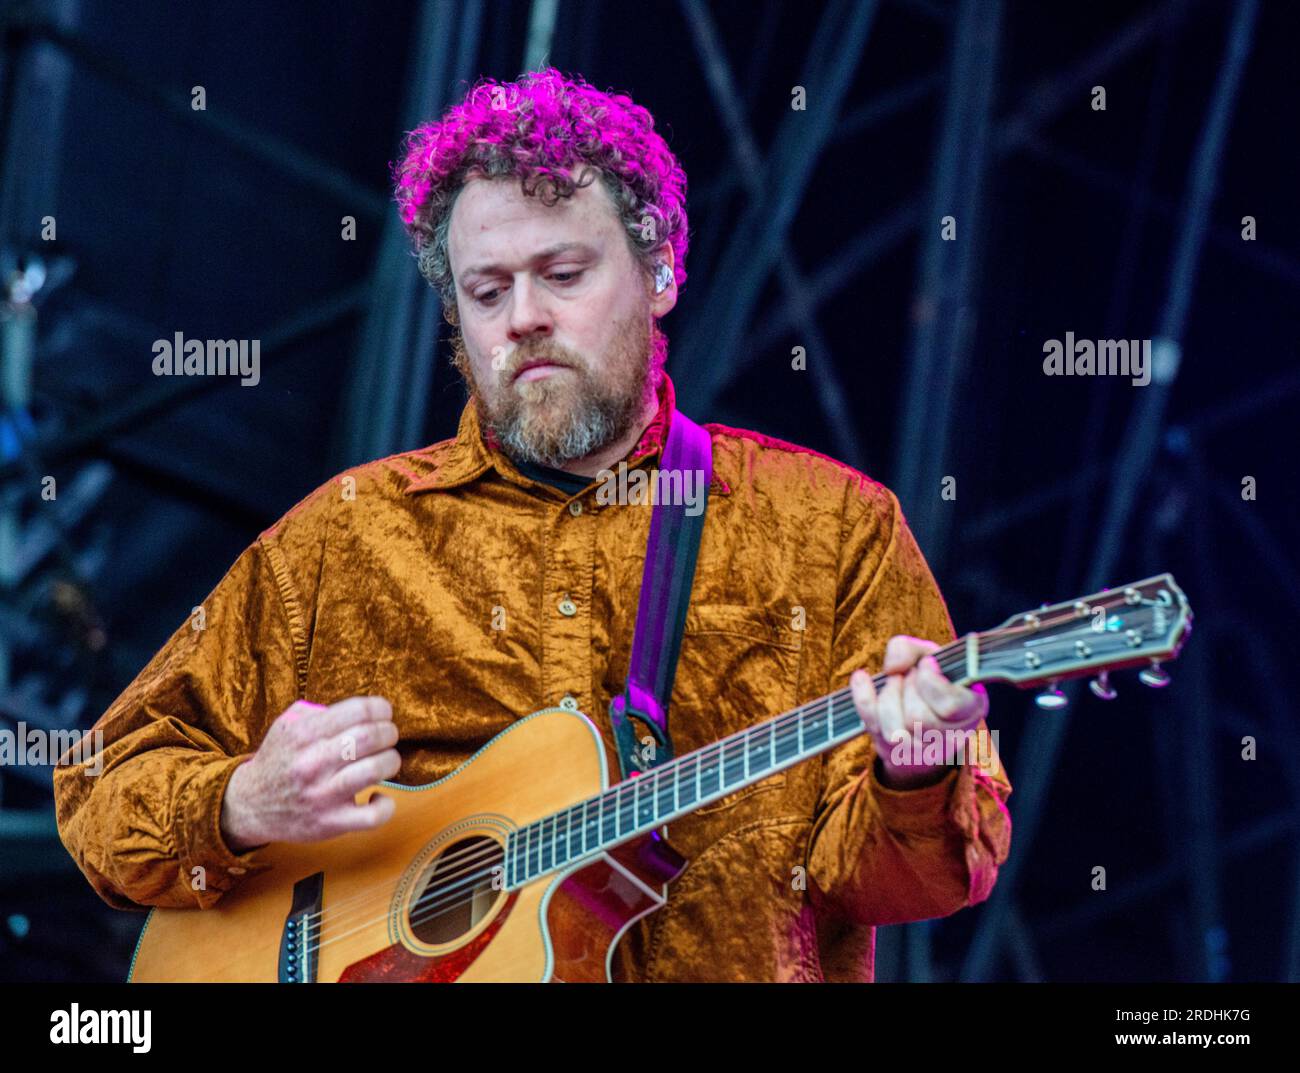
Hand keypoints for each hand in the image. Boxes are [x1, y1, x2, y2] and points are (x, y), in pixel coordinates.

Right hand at [220, 696, 400, 850]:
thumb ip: (318, 711)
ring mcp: (322, 795)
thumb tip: (359, 708)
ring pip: (375, 770)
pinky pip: (372, 816)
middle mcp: (312, 762)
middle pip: (371, 737)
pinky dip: (385, 805)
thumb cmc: (279, 761)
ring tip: (385, 761)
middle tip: (387, 736)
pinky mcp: (330, 823)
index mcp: (304, 733)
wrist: (250, 806)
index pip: (359, 711)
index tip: (383, 714)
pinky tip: (378, 797)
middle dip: (389, 732)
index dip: (381, 709)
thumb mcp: (286, 726)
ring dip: (390, 761)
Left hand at [849, 636, 988, 789]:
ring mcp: (923, 752)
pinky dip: (862, 697)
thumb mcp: (929, 655)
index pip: (949, 706)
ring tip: (896, 683)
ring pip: (894, 731)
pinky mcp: (896, 754)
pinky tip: (861, 678)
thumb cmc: (930, 678)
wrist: (923, 710)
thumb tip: (892, 668)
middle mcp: (953, 737)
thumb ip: (910, 649)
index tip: (926, 665)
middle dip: (906, 687)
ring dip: (888, 696)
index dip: (930, 681)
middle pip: (917, 717)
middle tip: (910, 675)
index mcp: (971, 709)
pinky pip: (871, 726)